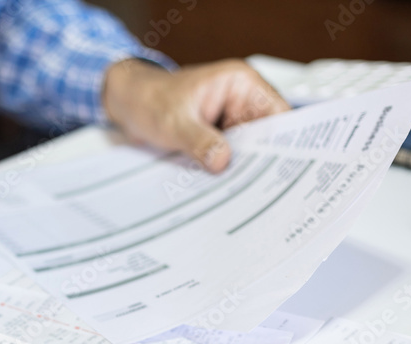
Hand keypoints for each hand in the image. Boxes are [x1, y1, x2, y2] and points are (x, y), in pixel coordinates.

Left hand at [102, 58, 288, 172]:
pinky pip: (230, 156)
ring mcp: (230, 119)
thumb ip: (199, 141)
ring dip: (243, 168)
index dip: (284, 141)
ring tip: (243, 193)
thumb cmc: (148, 100)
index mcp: (239, 83)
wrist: (127, 104)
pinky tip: (226, 188)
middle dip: (262, 161)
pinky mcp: (219, 136)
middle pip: (265, 135)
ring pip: (248, 150)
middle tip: (260, 189)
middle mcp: (240, 99)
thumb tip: (222, 161)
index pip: (277, 113)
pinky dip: (227, 170)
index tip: (284, 168)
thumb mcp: (173, 123)